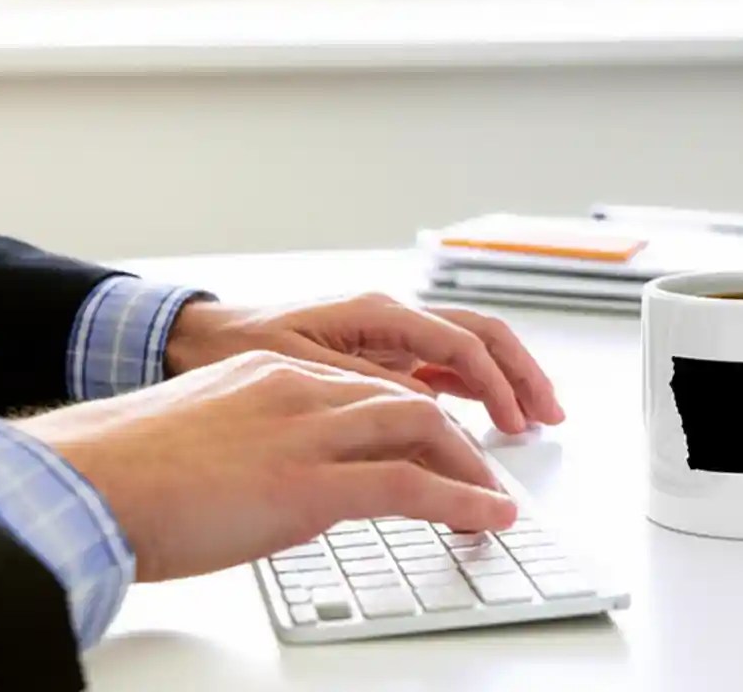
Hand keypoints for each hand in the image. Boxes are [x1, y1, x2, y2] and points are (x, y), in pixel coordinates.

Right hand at [12, 350, 516, 582]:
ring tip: (492, 498)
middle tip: (485, 467)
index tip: (437, 445)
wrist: (83, 485)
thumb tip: (289, 488)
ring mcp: (309, 432)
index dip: (415, 417)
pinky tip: (487, 515)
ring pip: (423, 429)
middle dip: (460, 434)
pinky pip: (411, 485)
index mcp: (274, 376)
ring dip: (470, 466)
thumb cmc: (125, 472)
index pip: (369, 387)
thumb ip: (259, 446)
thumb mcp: (208, 438)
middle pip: (408, 400)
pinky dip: (462, 499)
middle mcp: (300, 391)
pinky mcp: (311, 483)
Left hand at [165, 293, 564, 433]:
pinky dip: (472, 391)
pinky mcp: (378, 358)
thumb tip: (422, 410)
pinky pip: (440, 369)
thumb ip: (363, 388)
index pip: (461, 345)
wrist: (191, 341)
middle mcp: (389, 319)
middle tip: (550, 416)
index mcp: (375, 314)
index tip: (515, 427)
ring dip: (504, 382)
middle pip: (480, 338)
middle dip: (521, 375)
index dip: (497, 386)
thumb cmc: (233, 347)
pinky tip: (486, 417)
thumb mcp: (297, 371)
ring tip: (531, 420)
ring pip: (467, 352)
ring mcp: (387, 337)